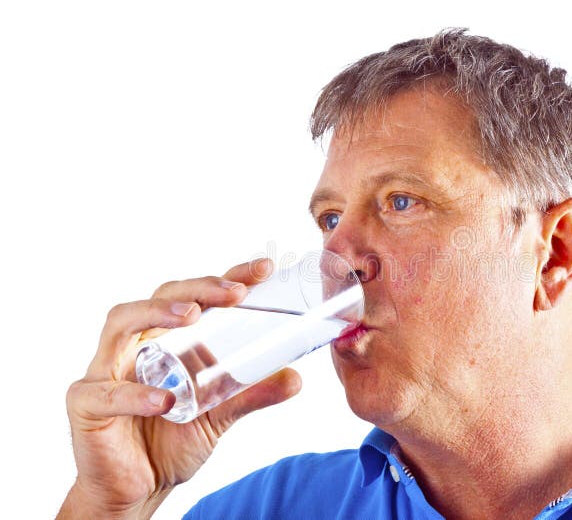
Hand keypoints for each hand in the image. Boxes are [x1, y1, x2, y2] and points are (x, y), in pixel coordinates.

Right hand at [58, 259, 301, 518]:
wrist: (136, 491)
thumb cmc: (170, 442)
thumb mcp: (219, 416)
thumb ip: (251, 394)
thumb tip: (296, 378)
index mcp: (170, 341)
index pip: (196, 296)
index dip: (226, 278)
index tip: (262, 268)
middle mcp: (138, 345)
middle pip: (161, 296)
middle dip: (199, 288)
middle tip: (235, 292)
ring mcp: (107, 370)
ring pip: (121, 323)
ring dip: (157, 313)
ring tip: (191, 315)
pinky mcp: (86, 404)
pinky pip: (105, 392)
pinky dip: (135, 393)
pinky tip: (163, 400)